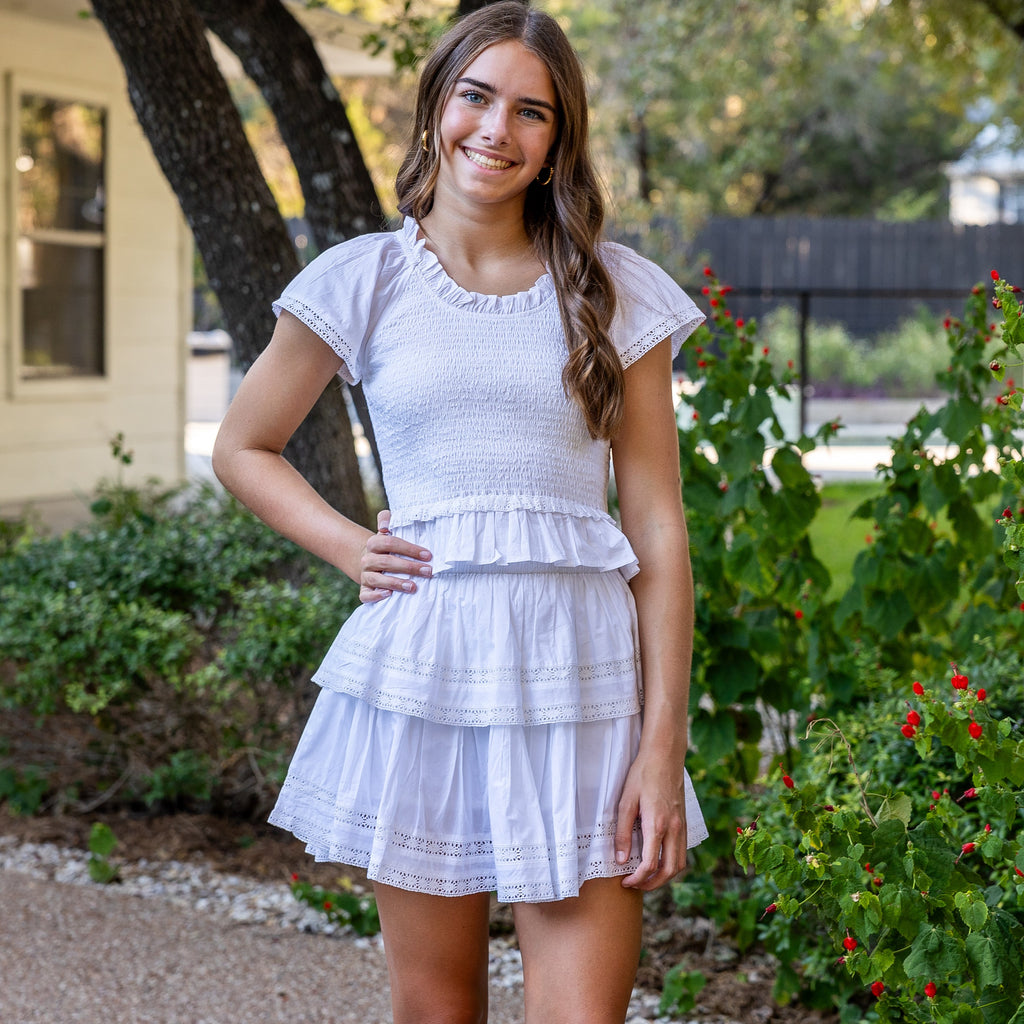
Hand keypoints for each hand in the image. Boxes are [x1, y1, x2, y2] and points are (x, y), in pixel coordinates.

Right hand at [359, 510, 432, 602]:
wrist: (371, 562)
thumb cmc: (388, 547)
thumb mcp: (388, 532)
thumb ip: (387, 520)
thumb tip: (385, 525)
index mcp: (374, 543)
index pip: (390, 543)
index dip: (409, 549)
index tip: (428, 555)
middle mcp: (367, 560)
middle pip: (387, 562)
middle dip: (409, 567)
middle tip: (428, 571)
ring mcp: (365, 576)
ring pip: (377, 579)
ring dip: (396, 583)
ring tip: (413, 587)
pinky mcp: (365, 590)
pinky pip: (365, 595)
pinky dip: (376, 596)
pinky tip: (389, 595)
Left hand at [614, 749, 687, 890]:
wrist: (665, 755)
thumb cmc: (643, 775)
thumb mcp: (626, 801)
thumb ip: (622, 831)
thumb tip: (621, 859)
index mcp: (657, 825)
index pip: (650, 865)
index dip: (637, 879)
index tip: (625, 882)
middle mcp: (674, 829)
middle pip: (670, 871)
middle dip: (653, 884)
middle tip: (635, 886)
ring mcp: (682, 826)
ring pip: (680, 864)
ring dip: (665, 877)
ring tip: (647, 878)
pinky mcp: (684, 822)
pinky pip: (682, 851)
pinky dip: (672, 863)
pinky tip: (658, 860)